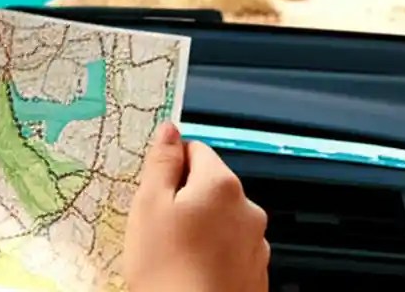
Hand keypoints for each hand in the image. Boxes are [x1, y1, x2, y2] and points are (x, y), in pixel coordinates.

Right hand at [123, 122, 268, 291]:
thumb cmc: (165, 269)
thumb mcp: (148, 206)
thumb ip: (161, 163)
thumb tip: (169, 131)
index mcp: (222, 185)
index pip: (196, 151)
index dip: (170, 167)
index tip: (152, 190)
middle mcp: (248, 210)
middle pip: (210, 186)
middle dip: (184, 200)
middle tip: (155, 226)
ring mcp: (256, 245)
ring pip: (220, 220)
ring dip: (199, 228)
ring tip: (172, 255)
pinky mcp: (255, 274)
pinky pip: (229, 250)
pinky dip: (211, 254)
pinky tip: (190, 271)